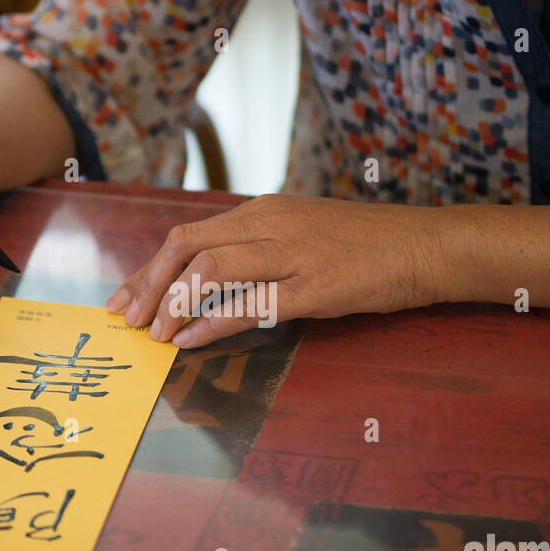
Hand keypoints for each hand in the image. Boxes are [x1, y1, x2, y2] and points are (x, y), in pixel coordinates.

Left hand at [105, 194, 449, 347]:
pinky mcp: (315, 287)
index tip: (126, 298)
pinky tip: (192, 339)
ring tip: (157, 335)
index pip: (187, 235)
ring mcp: (291, 253)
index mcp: (262, 210)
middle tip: (127, 320)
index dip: (149, 269)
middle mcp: (269, 223)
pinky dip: (213, 321)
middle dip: (148, 285)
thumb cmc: (364, 245)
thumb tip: (209, 276)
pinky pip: (252, 302)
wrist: (423, 246)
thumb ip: (257, 247)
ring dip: (174, 304)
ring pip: (211, 268)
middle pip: (185, 246)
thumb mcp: (301, 231)